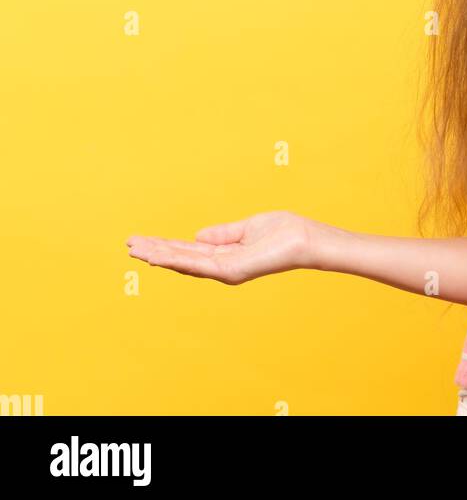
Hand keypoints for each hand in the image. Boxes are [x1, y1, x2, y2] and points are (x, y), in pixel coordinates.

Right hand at [126, 210, 317, 284]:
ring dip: (158, 256)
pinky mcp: (230, 271)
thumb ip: (222, 234)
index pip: (187, 251)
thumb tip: (197, 235)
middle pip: (180, 258)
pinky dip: (176, 260)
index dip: (165, 246)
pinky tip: (157, 255)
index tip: (142, 240)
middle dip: (154, 251)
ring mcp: (224, 271)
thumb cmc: (282, 233)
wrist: (304, 239)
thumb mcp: (246, 228)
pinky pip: (198, 265)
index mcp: (223, 254)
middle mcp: (221, 266)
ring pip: (184, 263)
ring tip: (134, 250)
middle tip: (128, 245)